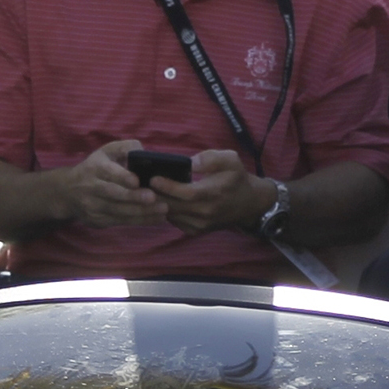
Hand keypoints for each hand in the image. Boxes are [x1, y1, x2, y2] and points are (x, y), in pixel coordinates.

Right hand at [58, 141, 171, 227]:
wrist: (67, 191)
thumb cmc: (96, 167)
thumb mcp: (106, 152)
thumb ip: (125, 148)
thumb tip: (143, 152)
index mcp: (95, 167)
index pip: (108, 172)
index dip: (122, 177)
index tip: (136, 180)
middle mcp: (91, 187)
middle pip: (112, 194)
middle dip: (133, 197)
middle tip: (153, 198)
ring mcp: (92, 206)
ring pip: (118, 211)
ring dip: (141, 212)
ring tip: (162, 210)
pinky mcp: (96, 220)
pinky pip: (120, 222)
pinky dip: (139, 221)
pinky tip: (156, 218)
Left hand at [153, 149, 275, 235]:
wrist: (248, 203)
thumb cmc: (236, 178)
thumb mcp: (231, 160)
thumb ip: (211, 158)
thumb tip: (191, 162)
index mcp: (213, 194)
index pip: (186, 193)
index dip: (168, 187)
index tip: (153, 178)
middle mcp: (206, 212)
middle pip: (174, 206)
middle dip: (156, 196)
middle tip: (140, 184)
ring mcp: (201, 224)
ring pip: (171, 216)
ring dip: (158, 205)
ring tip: (145, 192)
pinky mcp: (196, 230)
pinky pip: (175, 222)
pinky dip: (165, 212)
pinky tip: (159, 201)